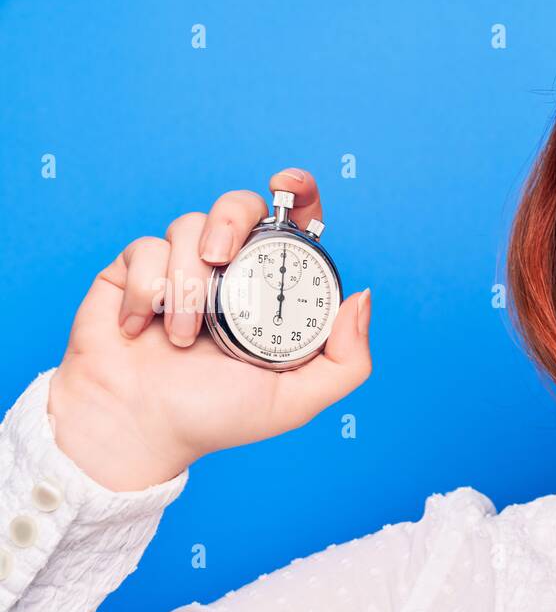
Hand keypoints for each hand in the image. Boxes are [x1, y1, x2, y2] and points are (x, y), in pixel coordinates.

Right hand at [47, 168, 372, 491]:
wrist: (140, 426)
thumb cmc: (217, 416)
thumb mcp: (296, 399)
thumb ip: (346, 360)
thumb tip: (362, 298)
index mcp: (275, 291)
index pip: (294, 225)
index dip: (298, 192)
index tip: (286, 184)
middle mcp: (233, 271)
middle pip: (240, 206)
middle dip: (229, 220)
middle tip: (217, 261)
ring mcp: (184, 266)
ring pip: (190, 226)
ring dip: (186, 283)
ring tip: (185, 335)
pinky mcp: (138, 268)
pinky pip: (145, 249)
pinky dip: (148, 292)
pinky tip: (145, 329)